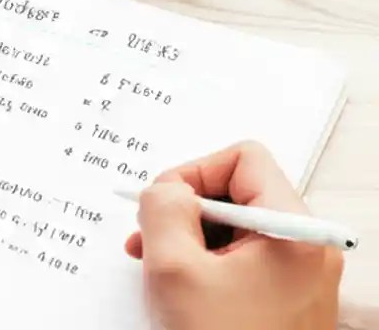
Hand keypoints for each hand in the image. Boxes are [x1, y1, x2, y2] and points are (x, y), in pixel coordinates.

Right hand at [124, 141, 342, 329]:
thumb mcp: (173, 268)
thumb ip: (162, 208)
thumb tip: (163, 189)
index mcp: (293, 231)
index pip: (243, 159)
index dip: (192, 173)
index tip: (162, 206)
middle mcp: (306, 247)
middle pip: (238, 191)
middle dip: (185, 211)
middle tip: (150, 239)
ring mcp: (299, 275)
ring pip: (234, 227)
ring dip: (190, 239)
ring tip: (159, 268)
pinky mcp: (286, 297)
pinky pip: (241, 259)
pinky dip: (205, 264)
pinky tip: (180, 287)